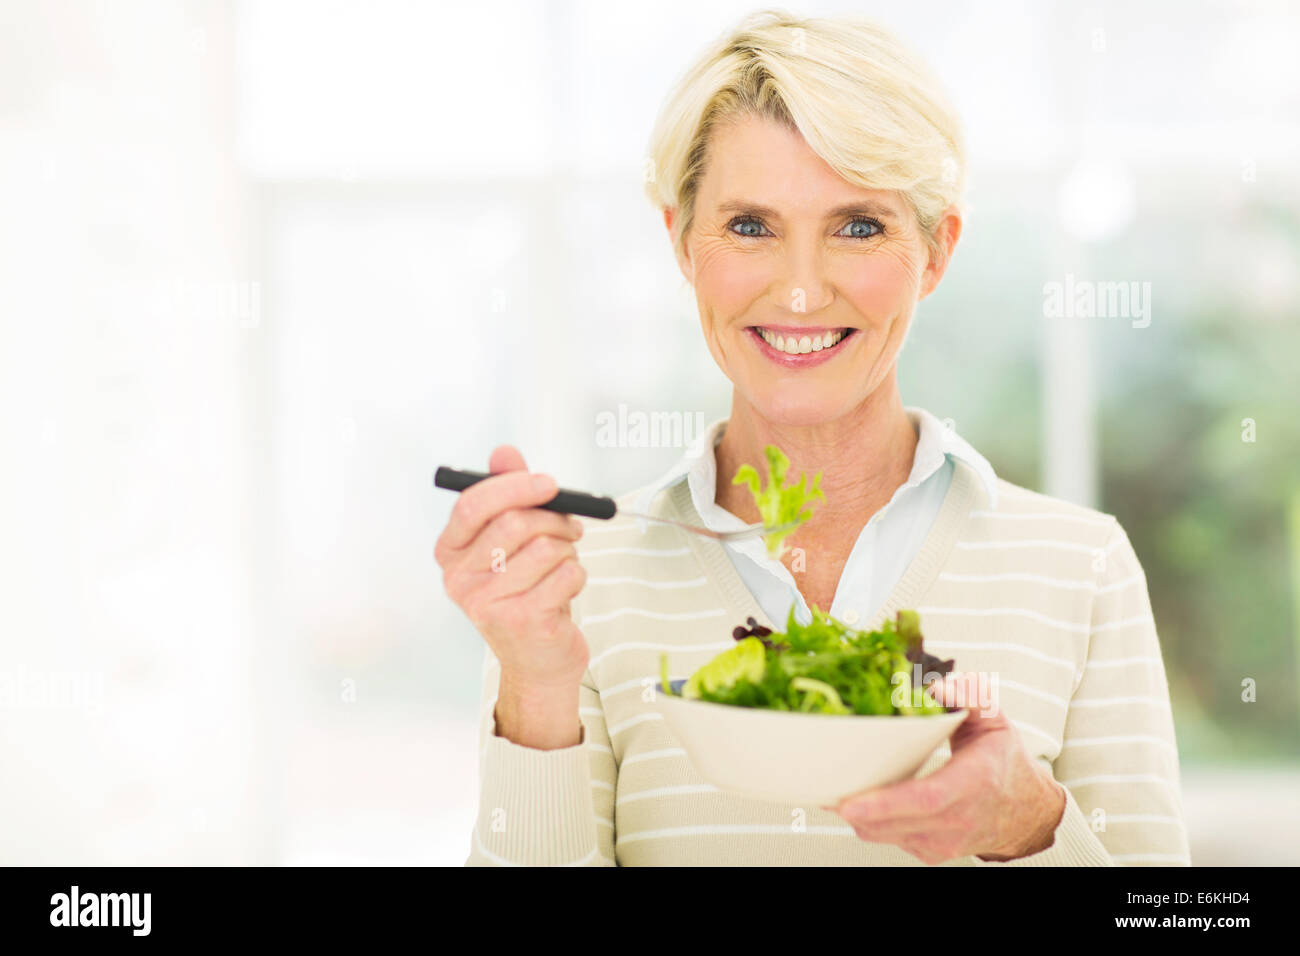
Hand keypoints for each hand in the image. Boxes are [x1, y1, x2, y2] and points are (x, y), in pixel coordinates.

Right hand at [434, 445, 589, 689]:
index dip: (514, 486)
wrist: (538, 658)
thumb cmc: (526, 590)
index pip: (472, 505)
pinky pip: (566, 575)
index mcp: (450, 553)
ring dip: (568, 550)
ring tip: (564, 563)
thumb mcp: (513, 541)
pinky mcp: (521, 622)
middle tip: (571, 526)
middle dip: (554, 519)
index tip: (549, 483)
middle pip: (514, 524)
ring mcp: (487, 605)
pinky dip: (577, 575)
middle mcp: (459, 580)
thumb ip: (507, 493)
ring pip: (546, 549)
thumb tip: (504, 452)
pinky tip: (566, 590)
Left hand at [826, 671, 1066, 863]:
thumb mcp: (992, 719)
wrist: (1024, 811)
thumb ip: (968, 696)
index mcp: (975, 781)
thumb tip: (936, 684)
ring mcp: (943, 842)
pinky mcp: (929, 852)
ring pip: (884, 835)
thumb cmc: (1002, 760)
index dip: (885, 803)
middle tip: (820, 788)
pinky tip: (855, 797)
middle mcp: (959, 819)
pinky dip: (867, 820)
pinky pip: (887, 838)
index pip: (927, 799)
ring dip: (854, 814)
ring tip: (830, 787)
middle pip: (896, 822)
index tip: (848, 801)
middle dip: (854, 808)